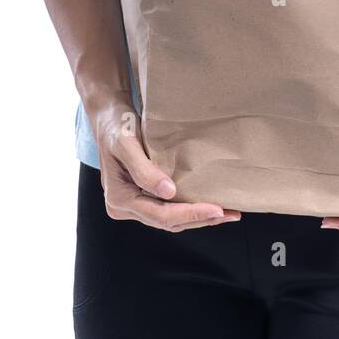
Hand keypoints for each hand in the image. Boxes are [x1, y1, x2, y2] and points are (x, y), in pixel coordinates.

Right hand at [93, 98, 241, 230]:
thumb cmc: (117, 126)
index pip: (160, 215)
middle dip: (200, 219)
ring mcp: (133, 204)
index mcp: (119, 199)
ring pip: (169, 220)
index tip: (216, 209)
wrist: (109, 116)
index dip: (190, 213)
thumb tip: (169, 193)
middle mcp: (124, 207)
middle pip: (167, 222)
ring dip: (197, 218)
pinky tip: (207, 205)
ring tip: (226, 214)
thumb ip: (144, 170)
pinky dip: (188, 209)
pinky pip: (167, 210)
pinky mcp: (142, 197)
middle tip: (230, 214)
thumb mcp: (127, 144)